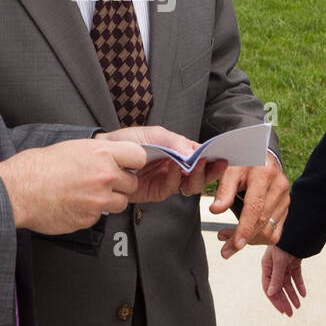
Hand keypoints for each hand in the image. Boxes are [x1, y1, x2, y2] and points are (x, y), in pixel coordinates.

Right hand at [0, 139, 141, 234]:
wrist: (19, 190)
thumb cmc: (39, 167)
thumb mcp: (73, 147)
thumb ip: (99, 153)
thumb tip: (113, 159)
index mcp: (101, 153)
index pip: (138, 156)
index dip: (133, 162)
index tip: (128, 165)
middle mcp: (104, 176)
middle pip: (132, 183)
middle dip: (120, 184)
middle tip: (102, 182)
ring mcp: (99, 199)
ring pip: (120, 203)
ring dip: (109, 200)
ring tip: (88, 194)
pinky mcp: (90, 218)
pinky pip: (101, 216)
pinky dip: (91, 212)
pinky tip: (75, 204)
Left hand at [98, 126, 227, 202]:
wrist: (105, 154)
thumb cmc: (128, 141)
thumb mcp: (154, 134)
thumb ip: (175, 142)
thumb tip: (193, 152)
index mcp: (178, 150)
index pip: (201, 156)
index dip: (212, 157)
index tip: (220, 155)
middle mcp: (176, 166)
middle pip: (201, 173)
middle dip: (210, 170)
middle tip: (214, 163)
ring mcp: (168, 180)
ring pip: (191, 185)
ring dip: (196, 176)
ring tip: (195, 164)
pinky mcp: (157, 192)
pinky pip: (173, 188)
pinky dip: (176, 178)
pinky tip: (176, 168)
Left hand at [211, 157, 290, 257]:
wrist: (261, 153)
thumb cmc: (242, 159)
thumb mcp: (229, 168)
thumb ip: (224, 189)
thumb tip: (216, 210)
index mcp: (265, 174)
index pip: (255, 207)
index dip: (244, 228)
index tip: (234, 245)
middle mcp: (279, 186)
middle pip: (262, 222)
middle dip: (242, 240)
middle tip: (225, 249)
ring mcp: (285, 198)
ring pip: (269, 230)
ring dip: (249, 240)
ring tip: (229, 238)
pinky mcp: (286, 207)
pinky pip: (275, 232)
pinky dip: (259, 238)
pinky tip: (245, 235)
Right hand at [261, 245, 304, 315]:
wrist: (297, 231)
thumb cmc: (283, 244)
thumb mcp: (279, 261)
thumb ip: (276, 278)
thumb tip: (271, 293)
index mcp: (267, 267)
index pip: (268, 288)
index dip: (275, 300)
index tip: (281, 311)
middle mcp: (274, 267)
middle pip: (278, 288)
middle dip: (285, 301)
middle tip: (290, 313)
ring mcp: (284, 265)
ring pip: (288, 284)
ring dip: (293, 295)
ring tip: (298, 306)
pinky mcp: (293, 263)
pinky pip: (296, 277)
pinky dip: (300, 285)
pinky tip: (303, 294)